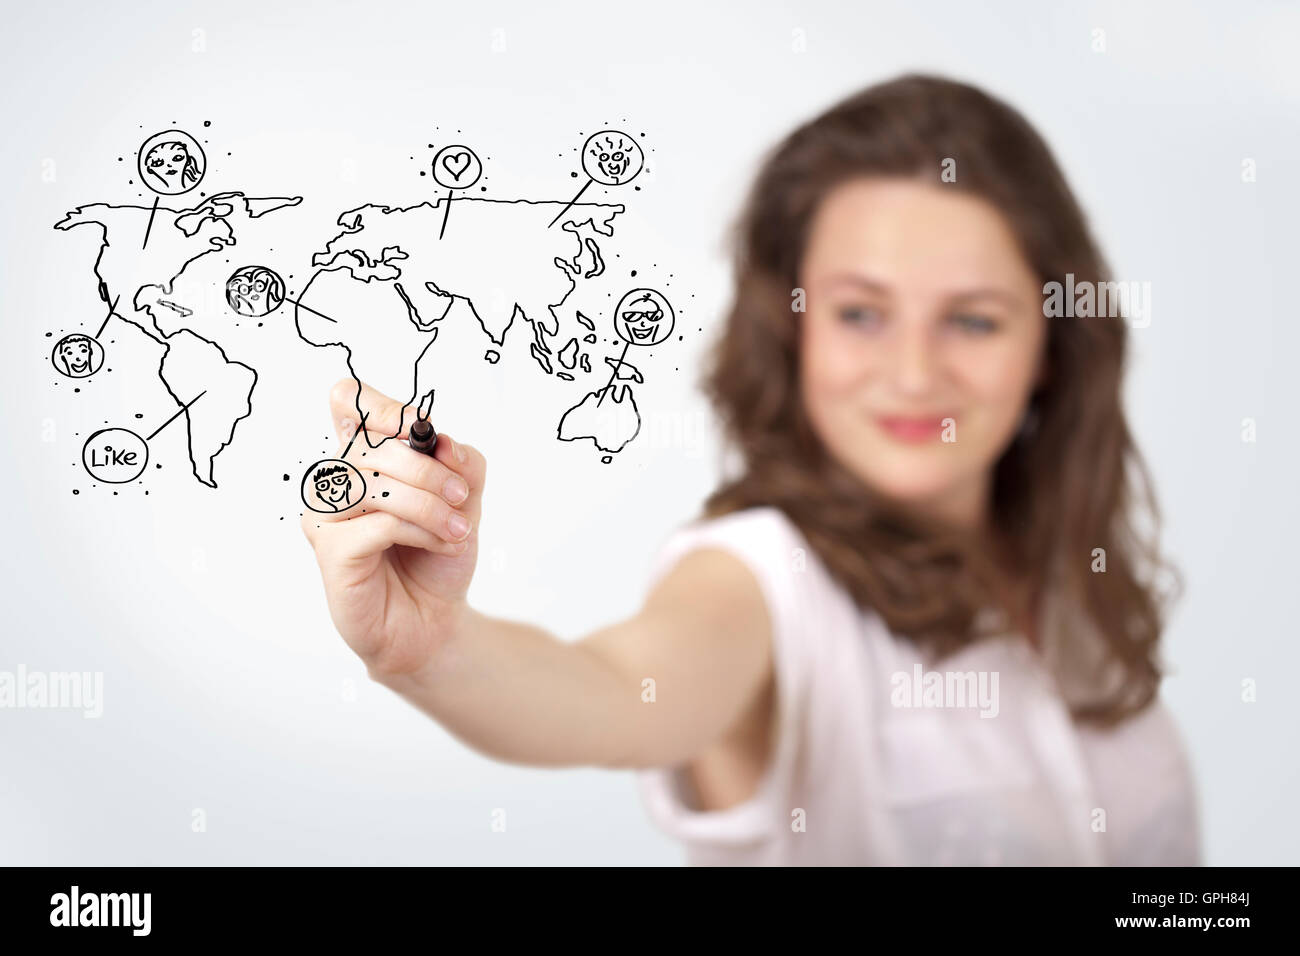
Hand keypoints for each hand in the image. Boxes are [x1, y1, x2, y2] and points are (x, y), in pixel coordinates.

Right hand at [301, 380, 486, 676]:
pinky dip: (420, 531)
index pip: (350, 400)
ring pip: (375, 484)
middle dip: (429, 470)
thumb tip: (444, 441)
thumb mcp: (465, 500)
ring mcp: (326, 514)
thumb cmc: (437, 555)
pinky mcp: (330, 550)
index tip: (423, 429)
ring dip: (428, 505)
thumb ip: (461, 463)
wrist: (434, 618)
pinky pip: (378, 524)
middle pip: (372, 444)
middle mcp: (337, 479)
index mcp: (363, 456)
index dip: (383, 406)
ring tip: (457, 529)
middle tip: (461, 498)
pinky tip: (440, 545)